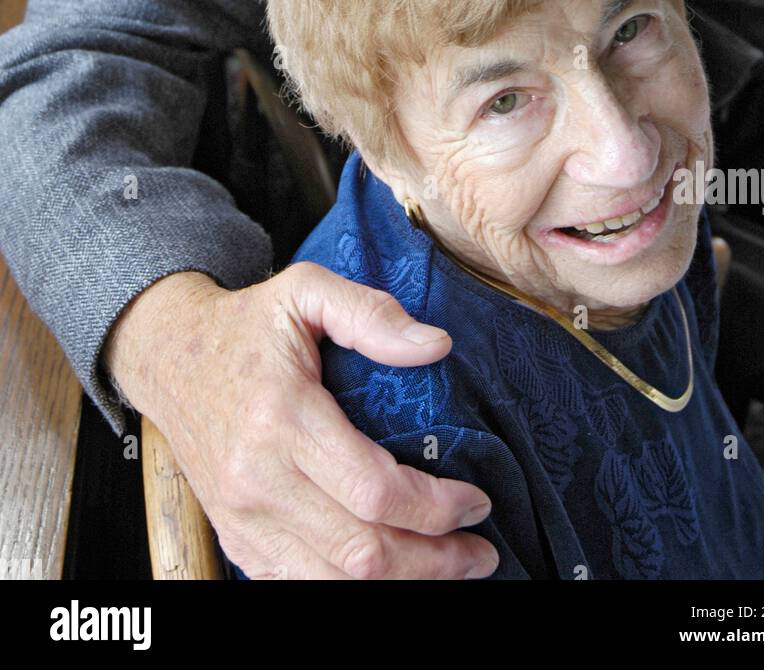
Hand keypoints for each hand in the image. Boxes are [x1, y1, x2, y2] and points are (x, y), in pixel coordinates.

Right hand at [104, 265, 498, 579]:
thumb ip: (371, 313)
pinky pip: (298, 586)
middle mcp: (257, 479)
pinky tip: (392, 572)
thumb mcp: (306, 291)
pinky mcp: (236, 538)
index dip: (436, 507)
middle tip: (480, 550)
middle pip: (361, 550)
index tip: (476, 501)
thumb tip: (436, 345)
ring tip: (450, 567)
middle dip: (434, 560)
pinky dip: (349, 588)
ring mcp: (242, 517)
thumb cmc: (245, 325)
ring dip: (402, 583)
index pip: (373, 489)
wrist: (168, 358)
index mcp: (282, 418)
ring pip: (333, 582)